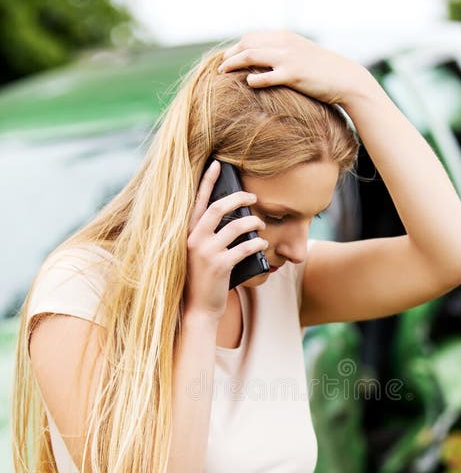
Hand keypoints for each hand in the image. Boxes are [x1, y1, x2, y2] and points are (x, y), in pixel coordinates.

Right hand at [183, 161, 267, 318]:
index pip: (198, 201)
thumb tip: (233, 217)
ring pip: (236, 226)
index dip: (208, 180)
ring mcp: (206, 252)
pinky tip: (262, 243)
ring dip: (253, 221)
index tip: (217, 164)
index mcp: (187, 233)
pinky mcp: (220, 265)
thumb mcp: (198, 253)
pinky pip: (244, 247)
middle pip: (220, 207)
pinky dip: (257, 243)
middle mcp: (194, 239)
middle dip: (240, 197)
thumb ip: (208, 235)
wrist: (197, 308)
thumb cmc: (201, 279)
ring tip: (260, 223)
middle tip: (253, 196)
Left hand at [217, 30, 370, 107]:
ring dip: (233, 64)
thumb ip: (285, 55)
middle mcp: (284, 43)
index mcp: (285, 37)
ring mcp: (288, 58)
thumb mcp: (303, 56)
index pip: (252, 37)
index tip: (227, 59)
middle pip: (247, 43)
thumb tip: (268, 64)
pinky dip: (253, 79)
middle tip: (219, 67)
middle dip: (230, 54)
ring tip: (222, 74)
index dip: (236, 47)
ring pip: (251, 56)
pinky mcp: (293, 75)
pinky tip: (247, 84)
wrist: (346, 79)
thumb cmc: (323, 72)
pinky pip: (266, 76)